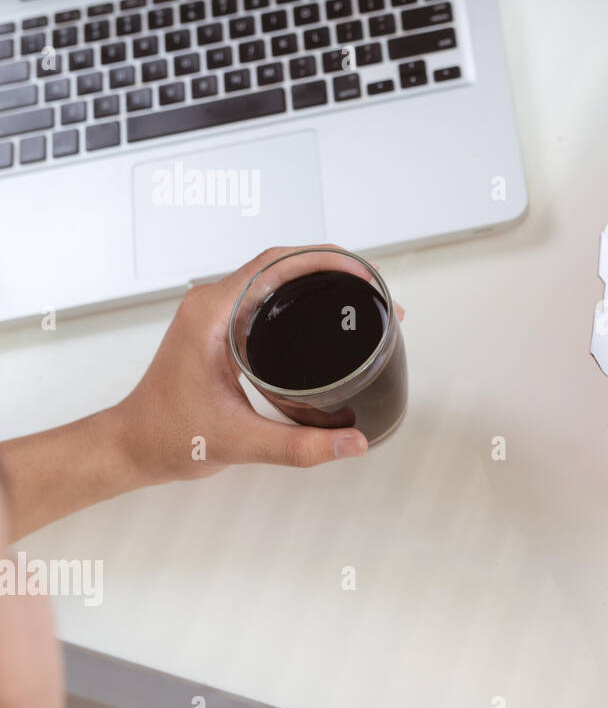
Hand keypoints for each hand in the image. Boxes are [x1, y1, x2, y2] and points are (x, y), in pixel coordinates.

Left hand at [114, 246, 384, 484]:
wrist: (133, 447)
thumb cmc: (167, 436)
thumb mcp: (240, 442)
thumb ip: (300, 446)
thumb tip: (354, 443)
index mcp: (211, 314)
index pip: (275, 263)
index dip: (325, 260)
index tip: (361, 275)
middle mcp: (212, 304)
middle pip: (282, 263)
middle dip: (334, 269)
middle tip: (375, 290)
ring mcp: (216, 315)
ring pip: (276, 278)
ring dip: (319, 281)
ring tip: (361, 298)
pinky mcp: (222, 329)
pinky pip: (268, 299)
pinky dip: (302, 299)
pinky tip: (327, 317)